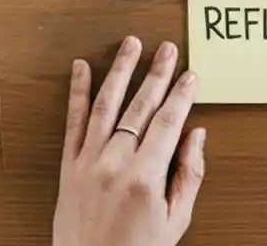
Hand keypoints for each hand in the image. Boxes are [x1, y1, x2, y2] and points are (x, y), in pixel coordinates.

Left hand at [53, 36, 205, 245]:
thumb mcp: (176, 220)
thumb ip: (189, 175)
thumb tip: (197, 136)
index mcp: (146, 177)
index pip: (169, 122)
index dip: (182, 94)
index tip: (191, 75)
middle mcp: (115, 164)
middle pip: (140, 107)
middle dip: (156, 74)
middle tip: (167, 49)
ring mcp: (88, 162)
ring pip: (106, 105)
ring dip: (120, 71)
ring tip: (131, 45)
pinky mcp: (69, 167)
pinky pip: (72, 123)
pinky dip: (77, 94)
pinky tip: (81, 70)